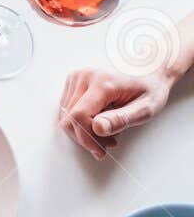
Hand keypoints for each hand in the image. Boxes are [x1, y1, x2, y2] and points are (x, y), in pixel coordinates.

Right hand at [59, 67, 178, 158]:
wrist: (151, 67)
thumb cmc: (151, 87)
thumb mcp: (146, 107)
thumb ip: (122, 119)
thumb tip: (98, 128)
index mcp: (103, 82)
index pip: (78, 116)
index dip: (86, 138)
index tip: (99, 150)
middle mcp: (85, 77)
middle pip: (69, 119)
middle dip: (85, 137)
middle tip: (106, 144)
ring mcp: (77, 77)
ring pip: (66, 116)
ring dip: (83, 131)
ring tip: (106, 132)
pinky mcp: (74, 81)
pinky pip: (67, 109)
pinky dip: (80, 122)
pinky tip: (98, 122)